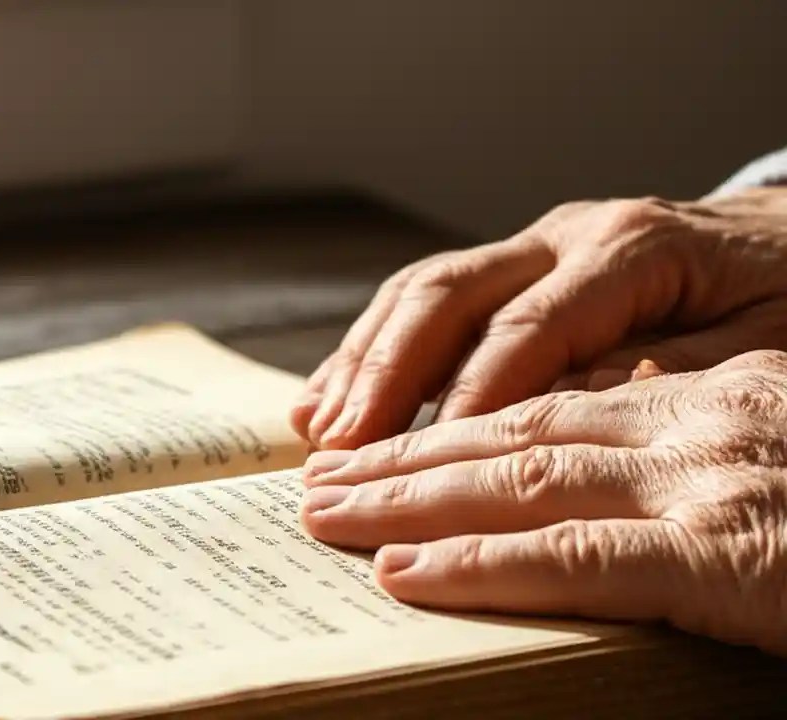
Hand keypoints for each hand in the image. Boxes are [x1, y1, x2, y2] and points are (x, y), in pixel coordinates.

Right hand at [292, 187, 786, 449]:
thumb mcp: (768, 345)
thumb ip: (675, 374)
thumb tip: (571, 415)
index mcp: (631, 250)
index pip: (528, 328)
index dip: (470, 397)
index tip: (428, 463)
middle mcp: (566, 236)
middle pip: (448, 296)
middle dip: (386, 375)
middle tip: (343, 449)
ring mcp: (533, 247)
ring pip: (421, 294)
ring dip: (363, 364)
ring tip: (319, 432)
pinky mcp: (515, 270)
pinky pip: (427, 305)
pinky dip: (374, 353)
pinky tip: (332, 399)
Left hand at [299, 350, 786, 655]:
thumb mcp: (783, 454)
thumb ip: (690, 452)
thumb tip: (593, 479)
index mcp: (711, 394)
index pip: (549, 403)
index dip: (450, 426)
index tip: (376, 447)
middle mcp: (695, 420)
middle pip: (511, 427)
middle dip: (401, 453)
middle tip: (321, 476)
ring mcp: (708, 479)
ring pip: (521, 477)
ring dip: (407, 496)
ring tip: (326, 514)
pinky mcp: (726, 551)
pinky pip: (576, 555)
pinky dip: (479, 562)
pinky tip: (403, 571)